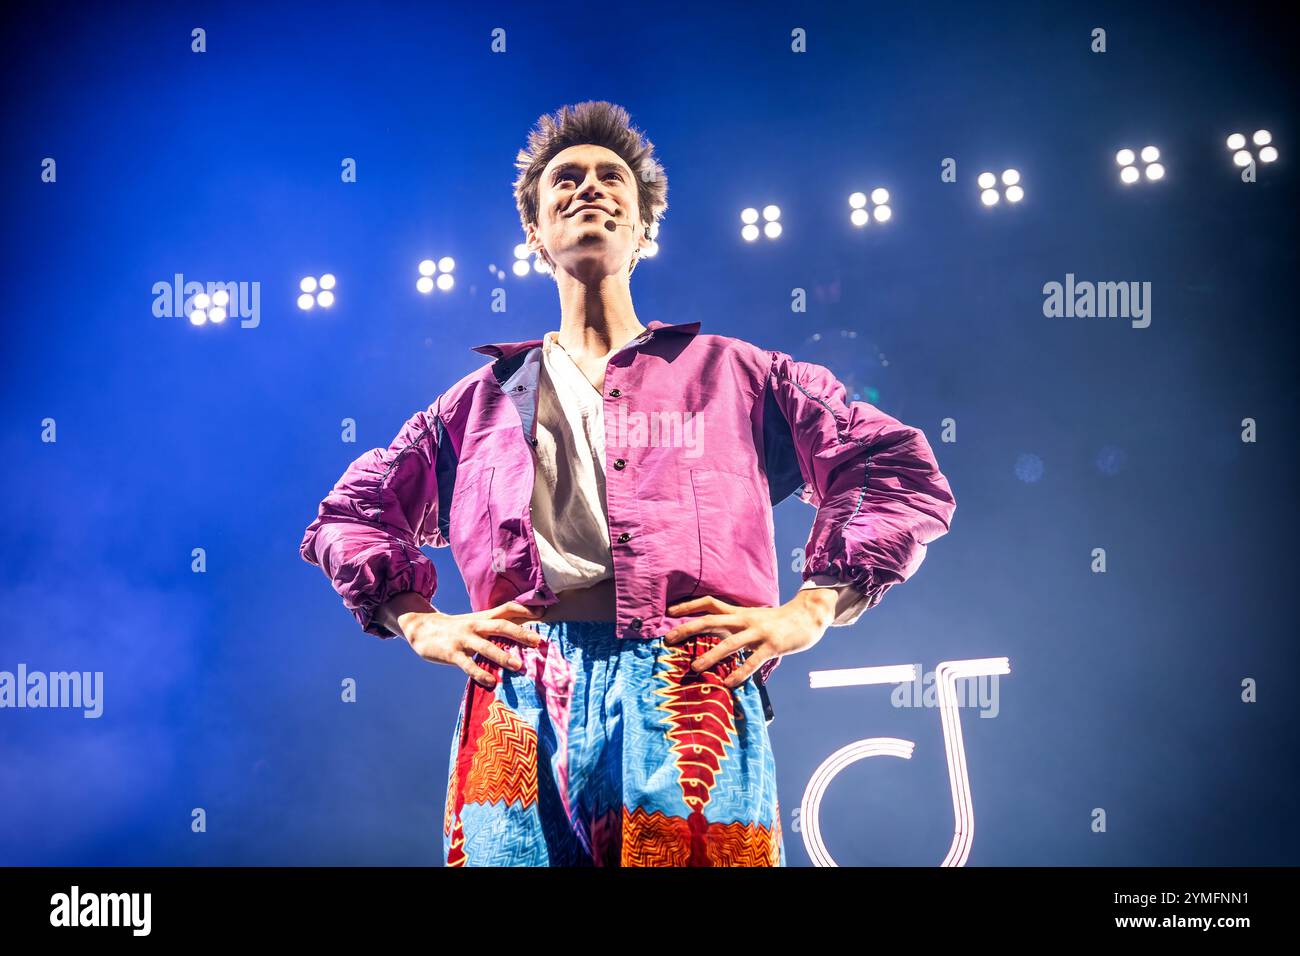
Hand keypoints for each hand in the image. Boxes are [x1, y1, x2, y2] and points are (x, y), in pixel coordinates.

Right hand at [397, 601, 544, 689]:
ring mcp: (463, 639)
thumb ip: (495, 625)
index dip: (525, 609)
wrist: (421, 628)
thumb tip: (522, 633)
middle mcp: (476, 625)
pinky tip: (491, 682)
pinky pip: (467, 664)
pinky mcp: (451, 653)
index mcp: (483, 617)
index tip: (544, 613)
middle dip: (520, 633)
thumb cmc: (456, 629)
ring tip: (518, 666)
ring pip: (485, 646)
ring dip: (502, 656)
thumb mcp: (476, 622)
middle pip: (501, 625)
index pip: (507, 608)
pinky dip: (480, 673)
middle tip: (538, 642)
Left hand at [662, 589, 837, 688]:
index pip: (708, 604)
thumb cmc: (776, 621)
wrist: (807, 616)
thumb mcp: (751, 618)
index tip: (668, 613)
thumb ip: (733, 624)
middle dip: (688, 629)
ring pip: (730, 643)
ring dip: (711, 655)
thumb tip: (710, 632)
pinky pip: (753, 660)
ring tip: (694, 668)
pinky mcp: (771, 646)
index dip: (688, 606)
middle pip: (711, 621)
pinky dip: (740, 672)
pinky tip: (729, 683)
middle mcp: (744, 620)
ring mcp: (758, 632)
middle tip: (668, 639)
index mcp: (738, 612)